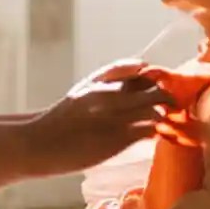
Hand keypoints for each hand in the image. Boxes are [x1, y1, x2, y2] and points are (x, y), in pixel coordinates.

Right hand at [24, 61, 172, 176]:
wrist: (40, 144)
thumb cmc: (63, 117)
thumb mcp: (84, 88)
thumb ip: (111, 76)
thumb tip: (143, 65)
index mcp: (101, 81)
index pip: (142, 70)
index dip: (156, 78)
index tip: (159, 85)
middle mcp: (109, 96)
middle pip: (154, 90)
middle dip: (166, 98)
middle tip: (169, 106)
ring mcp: (114, 118)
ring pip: (155, 111)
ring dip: (162, 116)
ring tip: (161, 122)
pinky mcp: (116, 140)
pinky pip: (147, 131)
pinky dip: (155, 132)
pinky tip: (152, 136)